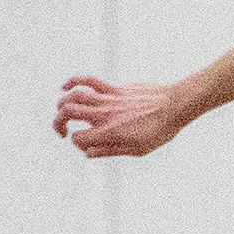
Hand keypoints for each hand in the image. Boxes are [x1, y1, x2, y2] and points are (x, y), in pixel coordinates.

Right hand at [53, 77, 185, 156]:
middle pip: (67, 113)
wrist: (176, 106)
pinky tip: (66, 87)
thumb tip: (88, 153)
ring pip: (73, 96)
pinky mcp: (114, 88)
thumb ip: (110, 151)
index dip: (79, 144)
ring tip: (64, 111)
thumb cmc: (161, 130)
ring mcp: (108, 99)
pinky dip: (73, 81)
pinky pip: (89, 80)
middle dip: (58, 123)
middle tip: (64, 130)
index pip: (78, 139)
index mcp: (110, 132)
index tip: (88, 145)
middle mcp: (105, 114)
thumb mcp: (138, 149)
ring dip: (62, 103)